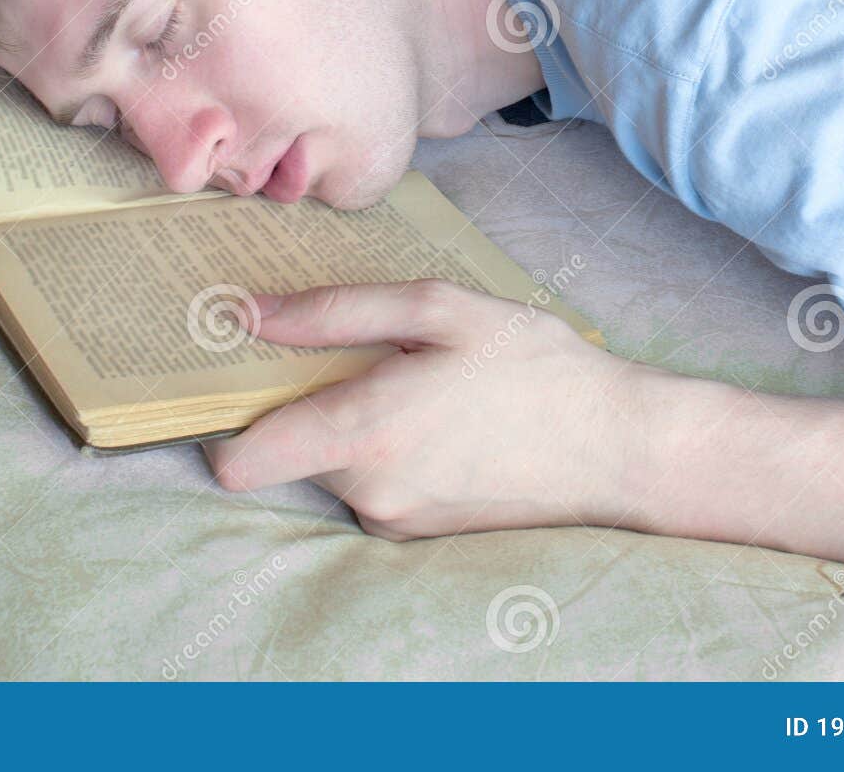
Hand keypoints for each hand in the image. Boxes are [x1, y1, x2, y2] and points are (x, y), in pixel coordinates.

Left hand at [203, 278, 665, 540]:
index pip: (237, 462)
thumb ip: (334, 313)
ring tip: (415, 380)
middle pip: (286, 454)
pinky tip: (439, 417)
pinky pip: (373, 485)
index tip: (243, 380)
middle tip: (356, 354)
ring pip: (332, 467)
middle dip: (304, 406)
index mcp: (362, 432)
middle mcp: (368, 490)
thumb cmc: (535, 366)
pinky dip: (386, 453)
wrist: (619, 447)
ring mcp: (395, 520)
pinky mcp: (421, 533)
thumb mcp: (438, 310)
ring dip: (352, 426)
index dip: (224, 423)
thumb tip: (250, 316)